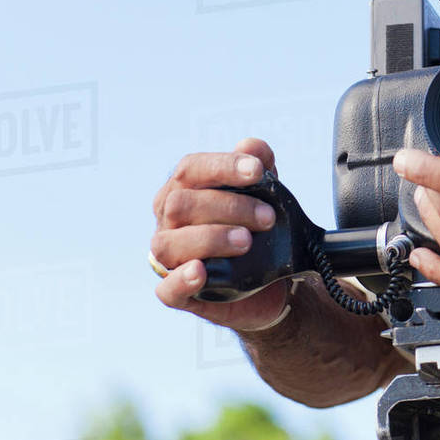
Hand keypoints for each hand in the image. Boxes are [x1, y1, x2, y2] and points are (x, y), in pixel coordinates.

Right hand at [151, 138, 289, 332]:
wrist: (272, 281)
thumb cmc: (257, 228)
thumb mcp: (265, 194)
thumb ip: (260, 167)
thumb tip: (251, 146)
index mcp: (184, 191)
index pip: (190, 169)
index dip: (222, 166)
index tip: (257, 170)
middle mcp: (169, 222)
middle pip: (180, 204)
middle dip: (229, 206)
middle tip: (268, 217)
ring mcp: (169, 259)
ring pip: (169, 243)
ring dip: (211, 238)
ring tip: (246, 241)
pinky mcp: (178, 294)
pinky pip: (166, 289)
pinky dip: (182, 279)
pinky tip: (201, 271)